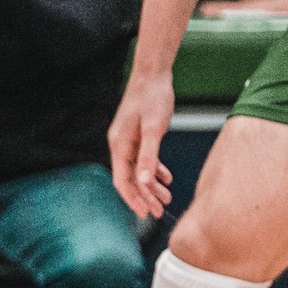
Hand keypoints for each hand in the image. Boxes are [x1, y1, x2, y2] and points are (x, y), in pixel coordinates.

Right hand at [108, 72, 176, 217]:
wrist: (153, 73)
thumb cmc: (152, 97)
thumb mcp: (153, 129)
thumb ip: (149, 156)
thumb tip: (143, 182)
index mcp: (119, 144)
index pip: (122, 180)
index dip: (133, 198)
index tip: (145, 213)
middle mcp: (120, 144)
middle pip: (130, 178)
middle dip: (144, 196)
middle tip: (159, 211)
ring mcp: (129, 139)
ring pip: (139, 169)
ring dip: (152, 185)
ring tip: (167, 198)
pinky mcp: (139, 134)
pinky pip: (145, 158)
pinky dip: (155, 169)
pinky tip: (167, 178)